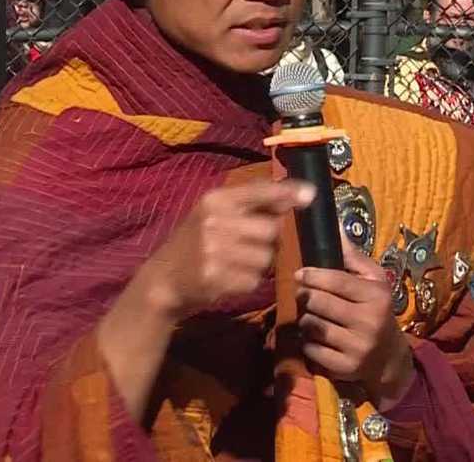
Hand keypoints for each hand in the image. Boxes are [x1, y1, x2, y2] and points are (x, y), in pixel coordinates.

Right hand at [144, 180, 314, 317]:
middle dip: (267, 240)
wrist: (163, 280)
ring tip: (234, 263)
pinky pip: (255, 280)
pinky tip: (228, 278)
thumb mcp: (216, 215)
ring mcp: (214, 251)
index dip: (287, 192)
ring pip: (266, 257)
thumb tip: (304, 193)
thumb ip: (255, 204)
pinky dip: (247, 282)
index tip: (311, 194)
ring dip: (258, 264)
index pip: (259, 191)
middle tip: (246, 246)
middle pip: (271, 229)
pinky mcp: (216, 278)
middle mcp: (214, 221)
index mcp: (214, 200)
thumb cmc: (195, 242)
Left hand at [296, 235, 414, 411]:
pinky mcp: (345, 367)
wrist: (389, 357)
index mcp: (376, 297)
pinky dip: (308, 342)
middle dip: (306, 296)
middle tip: (306, 296)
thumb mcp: (374, 281)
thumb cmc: (376, 310)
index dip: (312, 275)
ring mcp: (357, 347)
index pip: (336, 281)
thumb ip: (353, 256)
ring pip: (311, 324)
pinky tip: (318, 338)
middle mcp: (368, 322)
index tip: (300, 274)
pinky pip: (310, 349)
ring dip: (306, 319)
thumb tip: (335, 227)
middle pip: (317, 302)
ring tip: (314, 316)